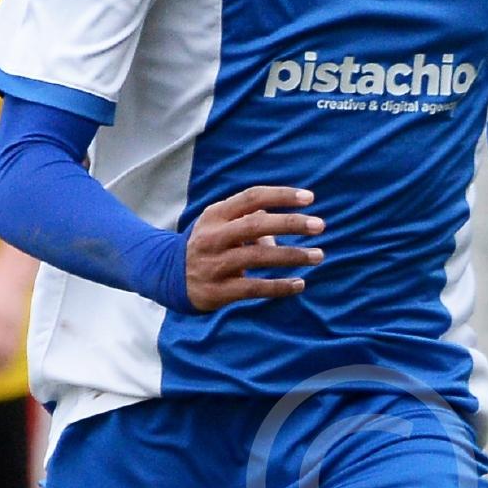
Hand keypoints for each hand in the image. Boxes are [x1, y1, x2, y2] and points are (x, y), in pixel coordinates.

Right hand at [185, 185, 321, 310]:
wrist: (168, 275)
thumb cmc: (208, 244)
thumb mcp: (222, 225)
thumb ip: (252, 221)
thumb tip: (284, 229)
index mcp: (216, 214)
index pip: (252, 197)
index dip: (281, 196)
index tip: (310, 198)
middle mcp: (214, 236)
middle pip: (256, 224)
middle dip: (292, 223)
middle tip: (320, 225)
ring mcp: (214, 264)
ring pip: (258, 257)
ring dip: (292, 255)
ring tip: (318, 255)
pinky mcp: (218, 291)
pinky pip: (254, 288)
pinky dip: (279, 287)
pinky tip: (299, 284)